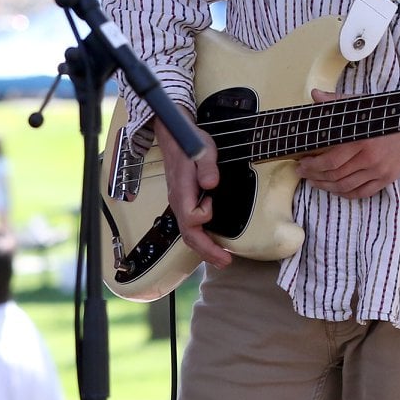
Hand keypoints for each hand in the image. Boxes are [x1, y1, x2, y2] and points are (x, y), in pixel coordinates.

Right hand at [155, 116, 230, 266]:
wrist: (174, 138)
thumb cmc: (189, 143)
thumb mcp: (202, 149)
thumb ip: (207, 166)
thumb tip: (210, 183)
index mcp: (182, 191)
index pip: (190, 216)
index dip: (204, 215)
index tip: (213, 202)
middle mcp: (178, 202)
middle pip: (189, 234)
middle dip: (207, 251)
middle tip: (225, 261)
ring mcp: (180, 204)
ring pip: (188, 234)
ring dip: (204, 249)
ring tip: (221, 260)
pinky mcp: (184, 203)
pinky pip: (190, 227)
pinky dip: (201, 239)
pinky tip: (212, 244)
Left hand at [296, 88, 399, 197]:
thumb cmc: (385, 116)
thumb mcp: (361, 105)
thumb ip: (336, 102)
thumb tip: (315, 95)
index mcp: (361, 139)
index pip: (330, 160)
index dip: (312, 165)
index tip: (301, 162)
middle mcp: (370, 158)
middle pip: (335, 175)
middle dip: (314, 175)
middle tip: (303, 172)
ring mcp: (379, 171)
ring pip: (345, 186)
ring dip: (326, 186)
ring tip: (314, 181)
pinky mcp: (386, 179)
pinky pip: (361, 192)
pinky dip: (345, 193)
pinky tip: (334, 189)